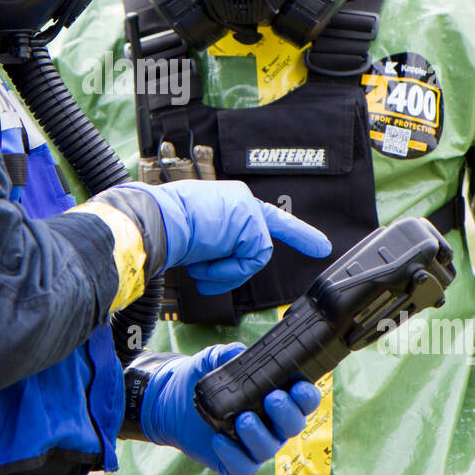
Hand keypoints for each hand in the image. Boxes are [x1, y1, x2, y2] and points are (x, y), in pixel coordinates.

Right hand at [132, 179, 330, 293]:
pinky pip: (252, 259)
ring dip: (227, 271)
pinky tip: (205, 267)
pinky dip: (229, 270)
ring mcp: (245, 208)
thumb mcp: (195, 242)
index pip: (265, 217)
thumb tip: (214, 274)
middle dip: (292, 240)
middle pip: (268, 233)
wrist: (152, 225)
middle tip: (317, 248)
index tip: (322, 245)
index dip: (296, 231)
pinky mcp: (249, 221)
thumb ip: (215, 250)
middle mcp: (238, 200)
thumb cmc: (162, 234)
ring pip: (256, 254)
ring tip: (201, 270)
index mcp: (225, 203)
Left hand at [141, 344, 321, 474]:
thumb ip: (227, 353)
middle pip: (292, 425)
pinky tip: (219, 440)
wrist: (171, 399)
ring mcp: (253, 443)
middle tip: (272, 399)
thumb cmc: (202, 376)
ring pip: (269, 448)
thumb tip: (239, 353)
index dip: (306, 396)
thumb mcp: (213, 359)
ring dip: (259, 435)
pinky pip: (243, 467)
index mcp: (275, 396)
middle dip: (287, 413)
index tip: (299, 387)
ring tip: (243, 419)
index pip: (302, 400)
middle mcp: (270, 423)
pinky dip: (234, 455)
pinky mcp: (234, 461)